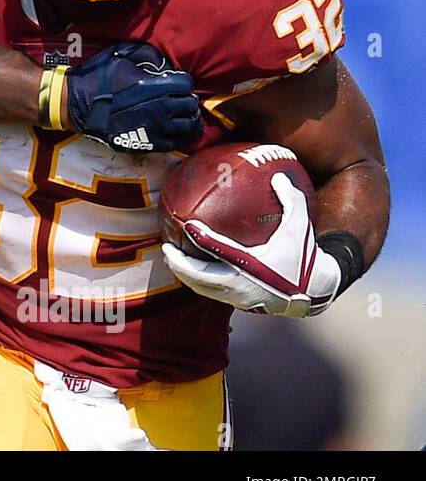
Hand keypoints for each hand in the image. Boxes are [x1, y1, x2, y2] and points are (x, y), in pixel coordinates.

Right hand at [64, 42, 202, 151]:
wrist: (75, 105)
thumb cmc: (96, 77)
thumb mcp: (120, 54)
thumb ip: (147, 55)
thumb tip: (164, 64)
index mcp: (156, 86)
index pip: (186, 84)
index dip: (183, 81)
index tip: (177, 81)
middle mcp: (161, 109)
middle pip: (190, 105)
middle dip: (188, 100)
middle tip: (182, 98)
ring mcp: (155, 129)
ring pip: (188, 127)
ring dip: (190, 119)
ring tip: (186, 116)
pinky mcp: (147, 143)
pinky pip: (175, 143)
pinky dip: (182, 137)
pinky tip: (180, 132)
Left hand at [163, 173, 340, 316]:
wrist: (314, 292)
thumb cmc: (304, 256)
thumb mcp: (300, 225)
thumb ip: (290, 199)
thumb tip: (277, 175)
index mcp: (253, 264)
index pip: (220, 250)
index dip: (201, 238)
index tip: (186, 225)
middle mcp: (242, 284)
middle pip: (200, 277)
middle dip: (179, 263)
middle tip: (167, 248)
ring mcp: (239, 297)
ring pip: (202, 289)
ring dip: (185, 276)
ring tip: (172, 260)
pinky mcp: (240, 305)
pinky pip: (211, 294)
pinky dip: (197, 283)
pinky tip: (190, 270)